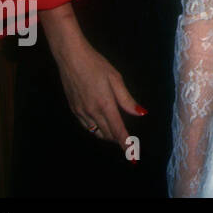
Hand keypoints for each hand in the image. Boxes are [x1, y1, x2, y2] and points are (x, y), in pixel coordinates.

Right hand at [41, 5, 144, 150]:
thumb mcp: (116, 79)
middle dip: (118, 140)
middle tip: (128, 145)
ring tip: (117, 136)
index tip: (132, 154)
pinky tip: (101, 126)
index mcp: (105, 104)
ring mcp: (80, 111)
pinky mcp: (73, 108)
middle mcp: (91, 112)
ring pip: (96, 131)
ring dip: (107, 135)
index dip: (125, 143)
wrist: (71, 58)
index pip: (117, 129)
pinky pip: (86, 125)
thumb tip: (140, 113)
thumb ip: (127, 99)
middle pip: (107, 133)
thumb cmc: (96, 65)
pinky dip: (96, 129)